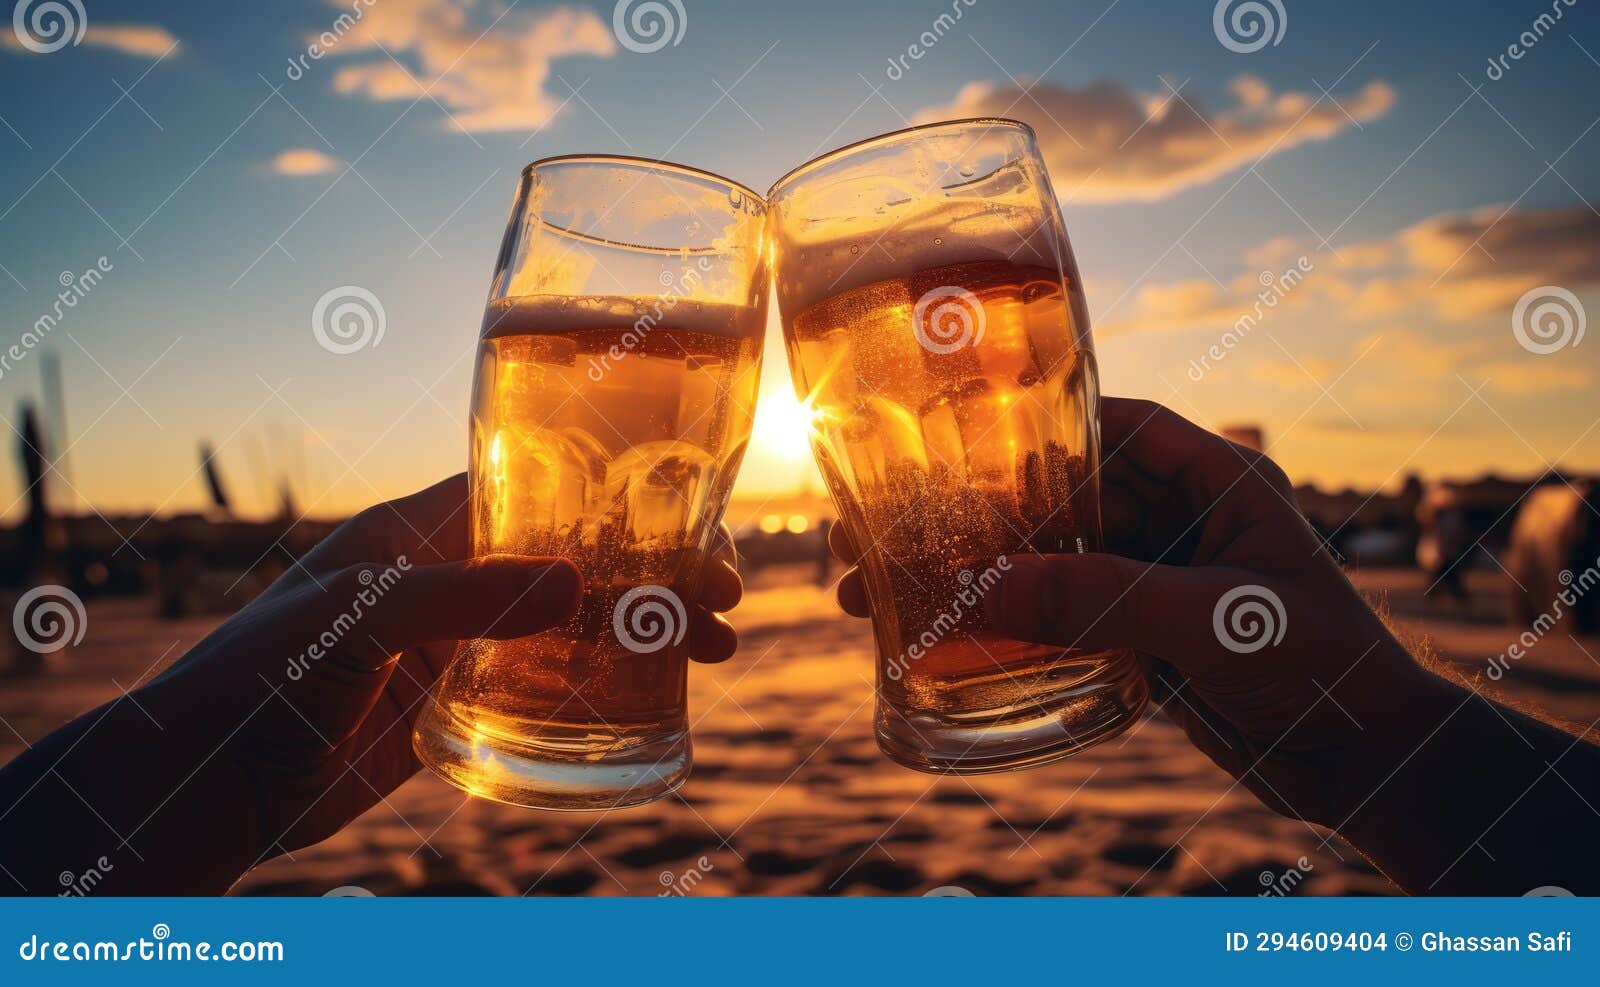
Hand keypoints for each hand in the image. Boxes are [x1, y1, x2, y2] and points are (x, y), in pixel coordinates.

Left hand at [0, 474, 741, 893]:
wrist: (206, 785)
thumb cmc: (261, 677)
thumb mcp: (358, 621)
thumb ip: (464, 601)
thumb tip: (578, 588)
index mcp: (420, 532)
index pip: (536, 489)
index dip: (614, 494)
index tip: (689, 510)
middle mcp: (447, 579)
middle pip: (575, 560)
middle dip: (652, 571)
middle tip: (728, 594)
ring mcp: (458, 646)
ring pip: (574, 626)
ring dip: (644, 631)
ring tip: (718, 649)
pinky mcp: (460, 707)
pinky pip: (549, 687)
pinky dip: (606, 687)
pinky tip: (659, 695)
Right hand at [833, 397, 1438, 828]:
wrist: (1370, 766)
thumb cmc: (1326, 669)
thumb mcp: (1216, 622)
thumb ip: (1105, 601)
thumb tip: (983, 592)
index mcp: (1216, 482)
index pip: (1116, 426)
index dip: (1039, 423)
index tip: (955, 431)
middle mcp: (1181, 522)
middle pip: (1061, 498)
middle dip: (977, 513)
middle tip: (883, 527)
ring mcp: (1157, 582)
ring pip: (1049, 564)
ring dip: (977, 576)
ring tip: (878, 591)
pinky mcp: (1141, 639)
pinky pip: (1059, 620)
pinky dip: (1005, 628)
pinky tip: (943, 639)